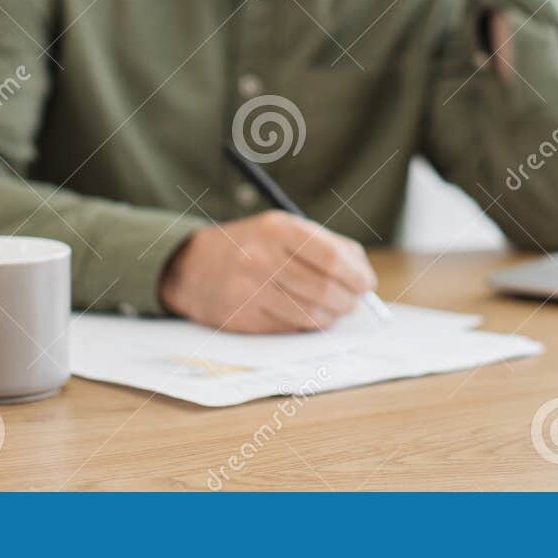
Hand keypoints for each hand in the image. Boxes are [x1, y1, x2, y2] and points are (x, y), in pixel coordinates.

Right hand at [159, 210, 377, 333]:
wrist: (191, 267)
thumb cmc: (251, 246)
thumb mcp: (282, 229)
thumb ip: (325, 245)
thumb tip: (362, 275)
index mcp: (277, 228)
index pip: (331, 256)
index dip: (356, 275)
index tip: (366, 284)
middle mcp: (261, 258)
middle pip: (324, 289)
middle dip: (348, 300)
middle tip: (353, 302)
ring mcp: (249, 290)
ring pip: (310, 315)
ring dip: (331, 317)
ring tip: (334, 310)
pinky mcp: (242, 319)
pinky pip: (289, 329)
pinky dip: (306, 325)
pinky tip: (307, 317)